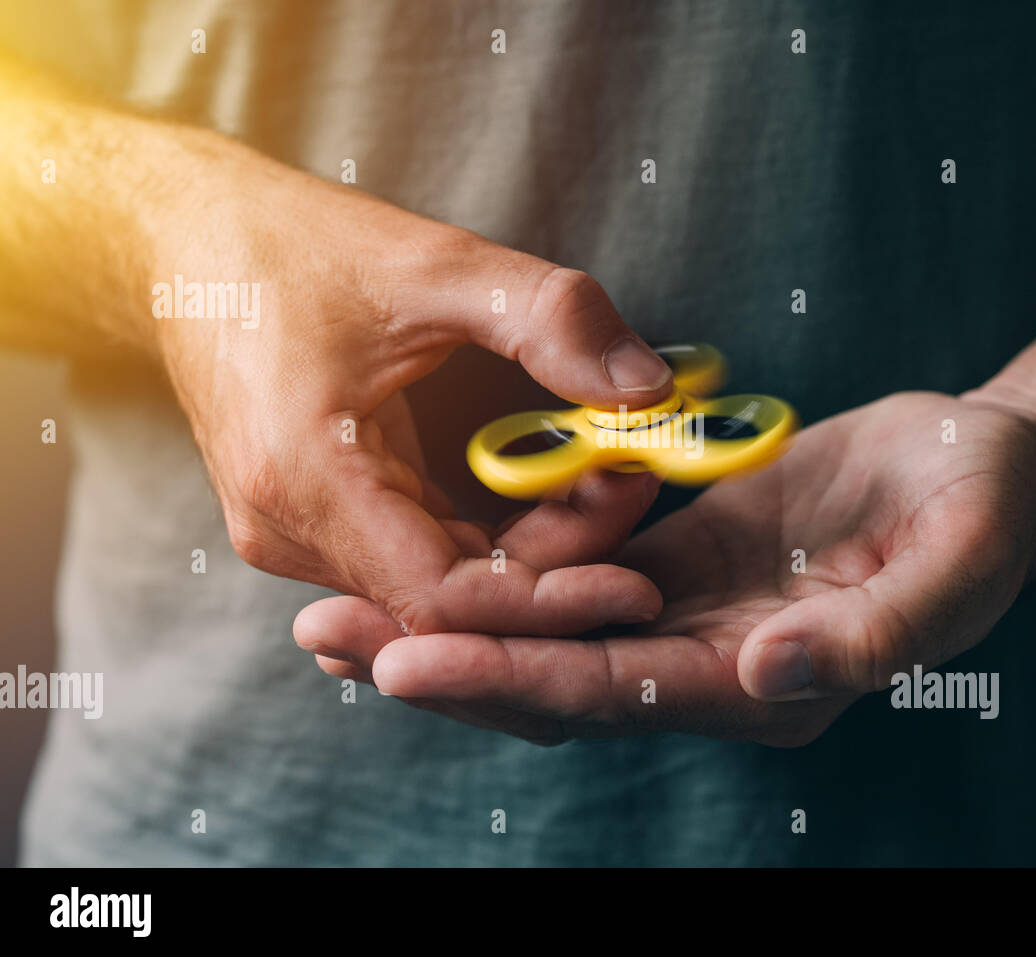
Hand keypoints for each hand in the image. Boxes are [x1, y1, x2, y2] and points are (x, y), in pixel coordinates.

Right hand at [154, 141, 675, 635]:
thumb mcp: (437, 265)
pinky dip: (494, 534)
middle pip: (451, 606)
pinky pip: (421, 556)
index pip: (443, 605)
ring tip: (610, 470)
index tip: (633, 580)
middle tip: (638, 479)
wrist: (190, 238)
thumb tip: (650, 392)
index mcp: (305, 483)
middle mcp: (291, 532)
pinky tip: (552, 483)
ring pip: (441, 588)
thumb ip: (550, 321)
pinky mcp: (316, 519)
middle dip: (560, 562)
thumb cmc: (295, 246)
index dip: (546, 607)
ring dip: (534, 547)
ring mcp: (297, 533)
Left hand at [297, 391, 1035, 744]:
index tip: (405, 661)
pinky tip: (417, 560)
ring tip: (331, 614)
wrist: (981, 459)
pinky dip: (493, 576)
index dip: (513, 678)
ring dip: (445, 625)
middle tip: (323, 638)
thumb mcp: (957, 557)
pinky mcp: (677, 560)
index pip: (620, 693)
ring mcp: (689, 617)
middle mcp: (716, 669)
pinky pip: (569, 577)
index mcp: (777, 686)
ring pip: (546, 636)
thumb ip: (874, 630)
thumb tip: (772, 679)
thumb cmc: (985, 503)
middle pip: (555, 680)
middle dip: (442, 664)